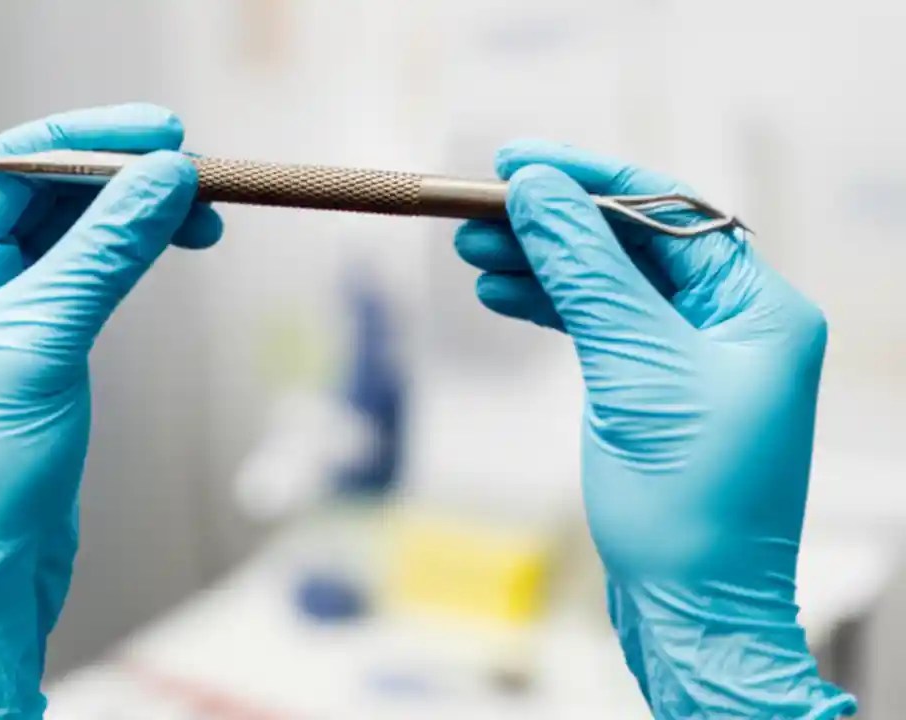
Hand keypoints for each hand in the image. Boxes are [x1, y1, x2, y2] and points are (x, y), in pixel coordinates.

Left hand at [0, 103, 221, 718]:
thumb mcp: (46, 340)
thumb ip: (106, 250)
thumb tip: (166, 176)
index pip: (13, 169)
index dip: (92, 144)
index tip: (163, 135)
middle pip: (48, 196)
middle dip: (123, 181)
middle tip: (197, 173)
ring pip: (75, 235)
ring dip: (136, 219)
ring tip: (203, 215)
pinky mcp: (35, 342)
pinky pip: (87, 276)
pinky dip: (131, 259)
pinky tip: (173, 245)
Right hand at [454, 141, 855, 717]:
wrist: (693, 609)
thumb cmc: (690, 504)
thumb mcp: (635, 369)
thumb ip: (587, 273)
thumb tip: (540, 192)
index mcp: (759, 308)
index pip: (668, 211)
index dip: (589, 177)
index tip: (518, 159)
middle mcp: (733, 325)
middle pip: (632, 245)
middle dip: (553, 226)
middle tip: (478, 211)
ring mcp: (695, 361)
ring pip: (608, 287)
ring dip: (542, 267)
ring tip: (473, 252)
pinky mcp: (657, 393)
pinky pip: (600, 330)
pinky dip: (552, 311)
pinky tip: (503, 298)